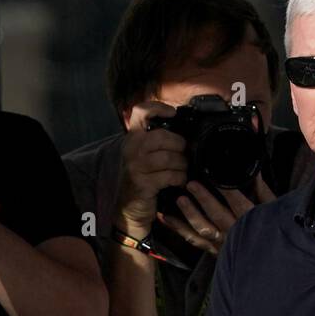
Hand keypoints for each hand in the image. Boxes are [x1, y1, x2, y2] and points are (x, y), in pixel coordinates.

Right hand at [115, 101, 187, 237]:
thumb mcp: (144, 156)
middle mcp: (131, 148)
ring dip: (182, 164)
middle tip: (184, 155)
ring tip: (183, 169)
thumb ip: (157, 141)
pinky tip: (179, 181)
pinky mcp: (143, 182)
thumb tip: (184, 131)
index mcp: (132, 137)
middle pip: (163, 136)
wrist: (130, 208)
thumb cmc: (142, 179)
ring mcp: (136, 166)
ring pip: (170, 157)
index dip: (158, 107)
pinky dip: (180, 178)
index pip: (141, 111)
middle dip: (180, 146)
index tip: (173, 113)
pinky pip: (170, 176)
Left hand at [156, 174, 275, 255]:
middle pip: (217, 215)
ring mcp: (222, 243)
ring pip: (203, 229)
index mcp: (251, 220)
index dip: (227, 189)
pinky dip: (178, 229)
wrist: (269, 263)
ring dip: (190, 214)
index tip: (216, 174)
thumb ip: (261, 189)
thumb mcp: (272, 208)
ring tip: (179, 199)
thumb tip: (254, 170)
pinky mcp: (213, 250)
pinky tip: (165, 217)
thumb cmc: (272, 230)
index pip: (238, 202)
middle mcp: (235, 233)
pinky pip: (193, 240)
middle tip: (190, 184)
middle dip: (204, 199)